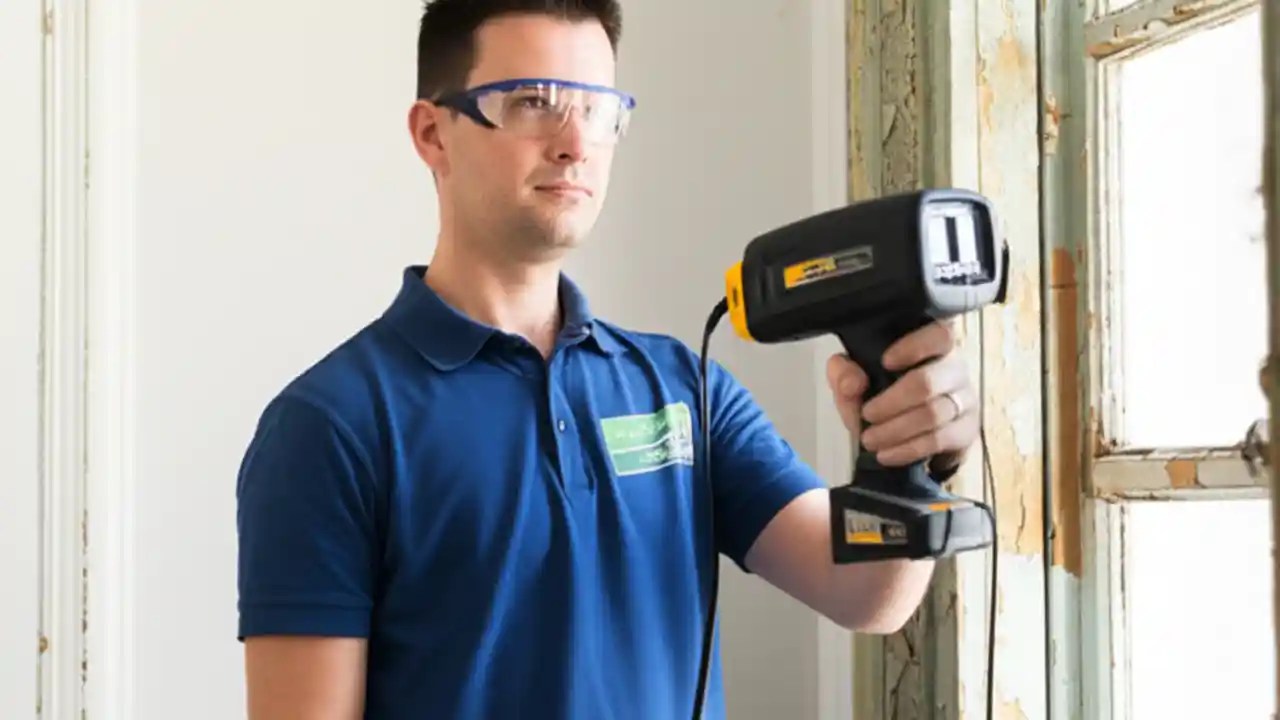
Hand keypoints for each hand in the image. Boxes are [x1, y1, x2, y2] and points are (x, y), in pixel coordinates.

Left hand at [825, 320, 979, 469]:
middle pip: (929, 382)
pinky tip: (886, 453)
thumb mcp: (856, 382)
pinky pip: (939, 439)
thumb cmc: (885, 396)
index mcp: (934, 346)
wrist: (909, 434)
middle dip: (891, 402)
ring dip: (895, 430)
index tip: (885, 362)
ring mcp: (965, 400)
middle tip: (867, 415)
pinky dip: (907, 449)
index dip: (914, 347)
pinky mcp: (966, 430)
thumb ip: (844, 374)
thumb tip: (851, 382)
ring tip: (870, 439)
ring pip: (933, 414)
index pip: (939, 335)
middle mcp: (956, 368)